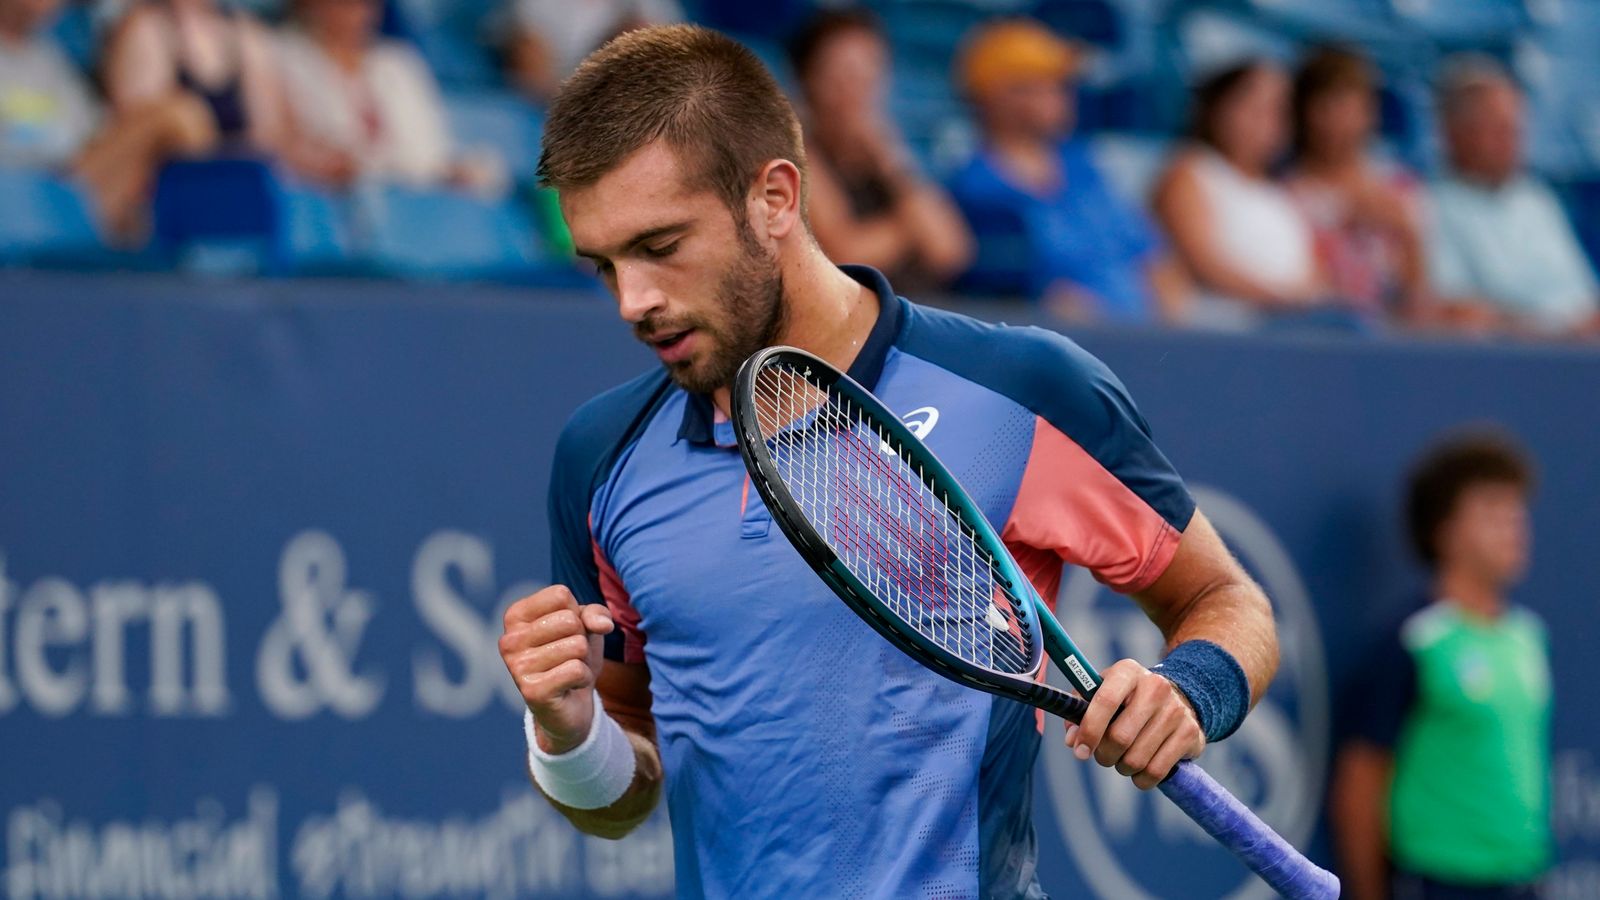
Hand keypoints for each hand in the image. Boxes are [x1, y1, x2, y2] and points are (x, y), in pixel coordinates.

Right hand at [499, 585, 613, 753]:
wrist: (570, 704)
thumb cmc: (573, 655)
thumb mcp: (585, 625)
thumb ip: (594, 613)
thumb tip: (602, 624)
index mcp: (515, 616)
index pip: (560, 595)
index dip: (576, 613)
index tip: (566, 633)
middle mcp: (509, 639)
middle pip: (569, 620)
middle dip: (581, 638)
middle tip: (569, 656)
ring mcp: (517, 666)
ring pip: (576, 646)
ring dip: (582, 660)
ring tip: (568, 670)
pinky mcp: (531, 691)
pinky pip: (577, 670)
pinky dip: (583, 678)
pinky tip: (570, 685)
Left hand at [1064, 659, 1205, 789]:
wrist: (1176, 698)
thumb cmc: (1126, 699)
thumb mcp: (1101, 693)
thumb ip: (1079, 713)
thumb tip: (1073, 741)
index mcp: (1127, 672)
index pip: (1105, 701)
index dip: (1089, 730)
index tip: (1080, 751)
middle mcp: (1155, 687)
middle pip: (1120, 737)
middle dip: (1104, 755)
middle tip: (1103, 755)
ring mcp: (1176, 710)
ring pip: (1137, 759)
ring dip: (1122, 768)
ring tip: (1123, 760)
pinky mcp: (1190, 733)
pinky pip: (1156, 771)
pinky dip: (1142, 779)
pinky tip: (1140, 770)